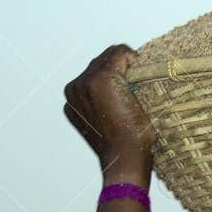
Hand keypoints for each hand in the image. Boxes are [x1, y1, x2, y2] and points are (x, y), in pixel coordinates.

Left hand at [63, 44, 153, 180]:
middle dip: (117, 66)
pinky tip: (106, 105)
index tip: (140, 69)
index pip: (118, 52)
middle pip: (102, 60)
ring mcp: (73, 97)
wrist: (123, 159)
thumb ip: (130, 72)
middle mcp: (81, 83)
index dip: (132, 58)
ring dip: (104, 78)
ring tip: (119, 93)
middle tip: (131, 79)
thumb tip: (127, 58)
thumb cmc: (137, 132)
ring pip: (91, 73)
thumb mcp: (141, 95)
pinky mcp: (70, 109)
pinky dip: (93, 92)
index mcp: (100, 78)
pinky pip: (82, 90)